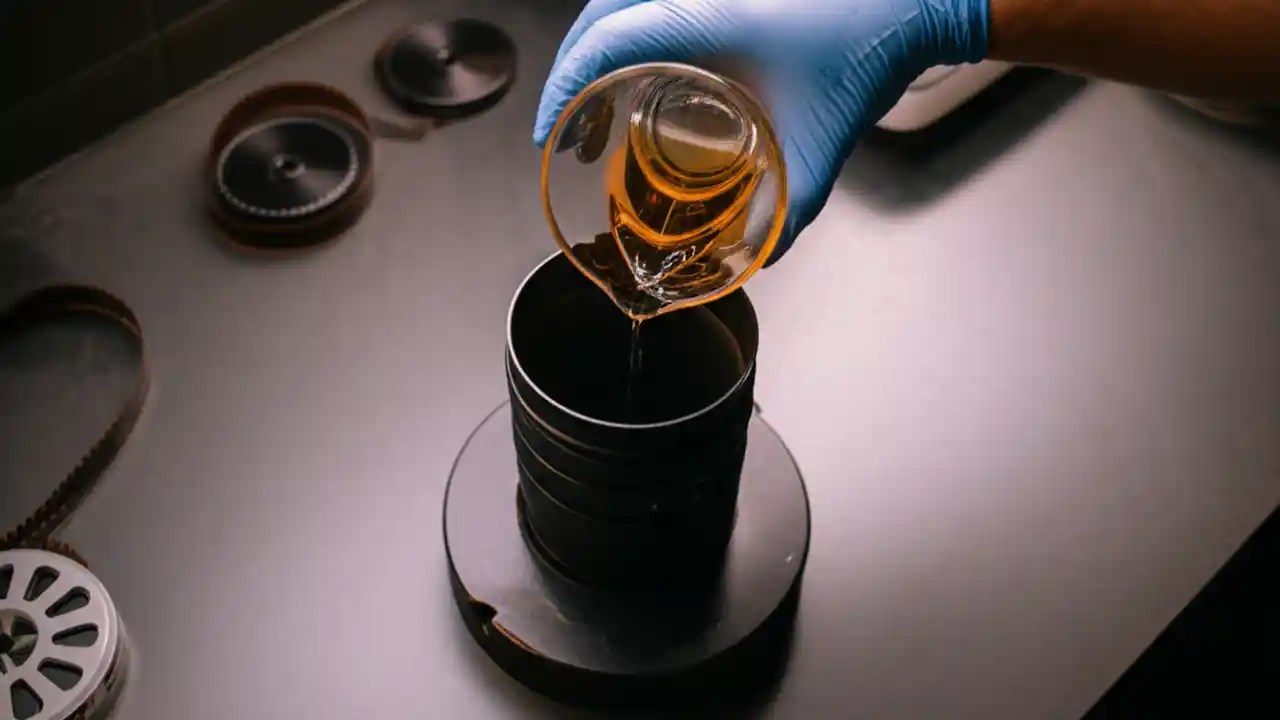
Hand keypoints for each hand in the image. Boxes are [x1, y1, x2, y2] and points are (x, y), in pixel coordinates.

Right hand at [533, 0, 988, 259]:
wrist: (915, 2)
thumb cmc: (869, 50)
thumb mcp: (820, 143)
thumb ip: (789, 208)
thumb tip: (756, 256)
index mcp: (705, 13)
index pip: (604, 40)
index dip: (563, 86)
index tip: (552, 131)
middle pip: (600, 14)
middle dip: (571, 70)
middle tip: (568, 126)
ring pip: (623, 3)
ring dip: (599, 50)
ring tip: (598, 106)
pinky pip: (656, 2)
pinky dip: (632, 35)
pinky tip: (643, 75)